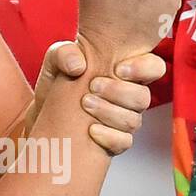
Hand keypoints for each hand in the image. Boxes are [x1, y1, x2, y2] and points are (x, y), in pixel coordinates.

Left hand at [26, 40, 165, 152]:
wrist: (42, 115)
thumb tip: (78, 65)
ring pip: (133, 120)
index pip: (153, 67)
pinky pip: (123, 142)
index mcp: (124, 72)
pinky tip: (90, 130)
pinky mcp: (114, 141)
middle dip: (118, 91)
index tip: (119, 69)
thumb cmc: (56, 83)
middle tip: (93, 85)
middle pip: (143, 97)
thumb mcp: (55, 60)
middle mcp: (128, 97)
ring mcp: (123, 120)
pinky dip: (108, 137)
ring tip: (85, 104)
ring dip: (109, 112)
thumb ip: (64, 53)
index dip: (144, 68)